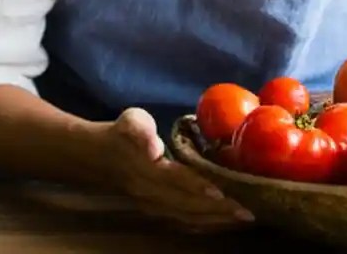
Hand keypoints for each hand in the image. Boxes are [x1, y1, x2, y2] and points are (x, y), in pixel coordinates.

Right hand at [103, 107, 253, 231]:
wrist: (96, 157)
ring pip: (187, 218)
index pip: (175, 180)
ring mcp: (152, 206)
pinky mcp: (156, 212)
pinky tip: (225, 224)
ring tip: (245, 219)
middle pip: (186, 205)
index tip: (222, 192)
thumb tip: (153, 145)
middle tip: (249, 211)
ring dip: (216, 221)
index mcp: (146, 169)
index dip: (197, 187)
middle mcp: (150, 193)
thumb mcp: (130, 121)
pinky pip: (183, 223)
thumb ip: (140, 130)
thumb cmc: (122, 134)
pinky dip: (205, 225)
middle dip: (218, 210)